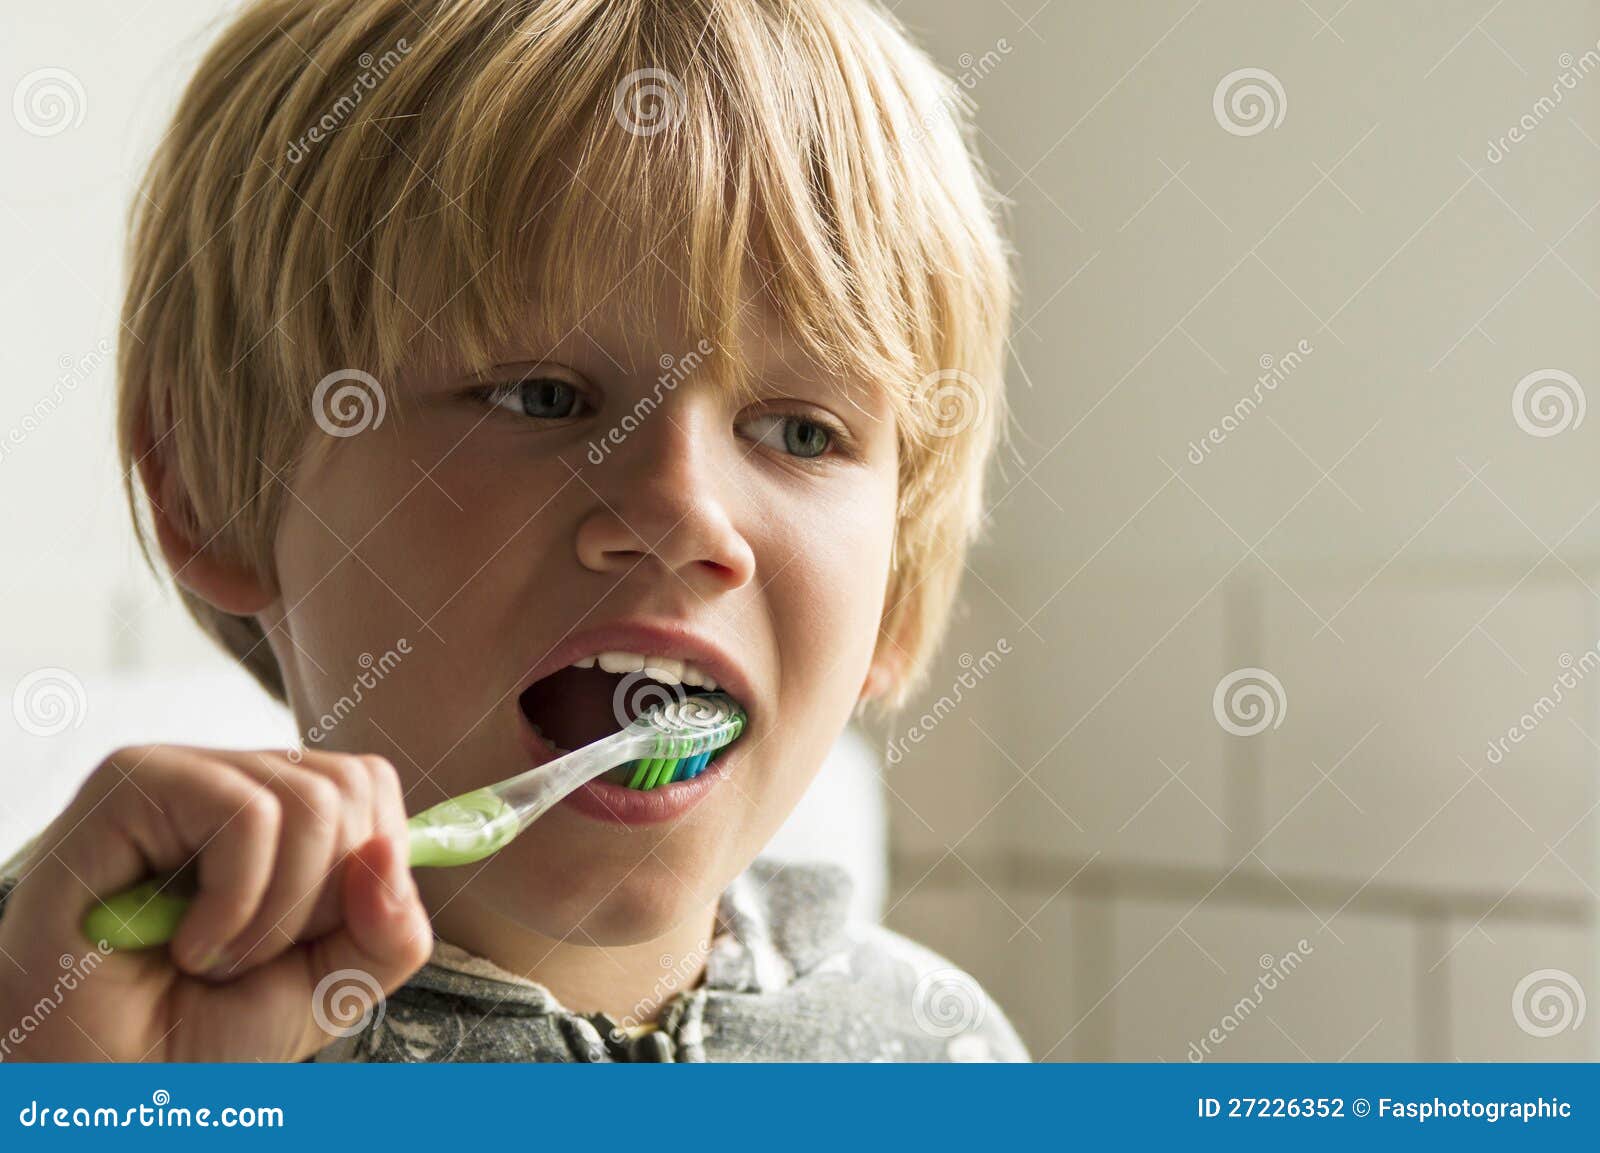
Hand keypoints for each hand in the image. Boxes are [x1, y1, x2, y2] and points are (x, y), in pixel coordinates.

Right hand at [0, 745, 430, 1060]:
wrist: (99, 1087)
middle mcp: (236, 779)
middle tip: (249, 956)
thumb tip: (389, 854)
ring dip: (273, 915)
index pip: (372, 784)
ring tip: (211, 955)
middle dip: (321, 904)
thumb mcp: (333, 986)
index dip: (365, 874)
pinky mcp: (133, 780)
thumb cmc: (200, 1031)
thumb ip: (392, 930)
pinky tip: (181, 943)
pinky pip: (248, 817)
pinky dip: (233, 905)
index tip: (305, 940)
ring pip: (313, 801)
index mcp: (284, 811)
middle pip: (354, 788)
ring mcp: (183, 773)